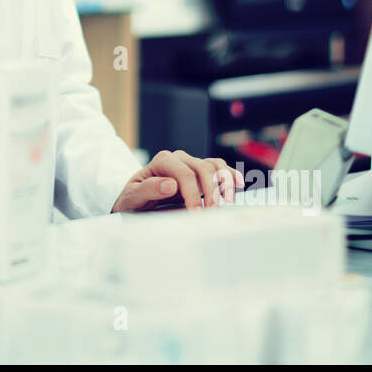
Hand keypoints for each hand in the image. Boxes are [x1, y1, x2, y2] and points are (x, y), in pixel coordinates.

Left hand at [110, 150, 243, 212]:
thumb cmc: (133, 200)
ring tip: (228, 201)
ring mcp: (191, 164)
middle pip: (203, 169)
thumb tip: (170, 184)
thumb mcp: (132, 197)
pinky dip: (230, 174)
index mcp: (162, 161)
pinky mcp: (199, 173)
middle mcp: (179, 158)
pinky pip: (219, 168)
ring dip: (225, 182)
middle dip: (210, 191)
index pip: (184, 174)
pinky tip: (239, 184)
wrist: (135, 201)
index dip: (192, 194)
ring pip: (214, 166)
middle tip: (211, 212)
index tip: (196, 212)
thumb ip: (148, 189)